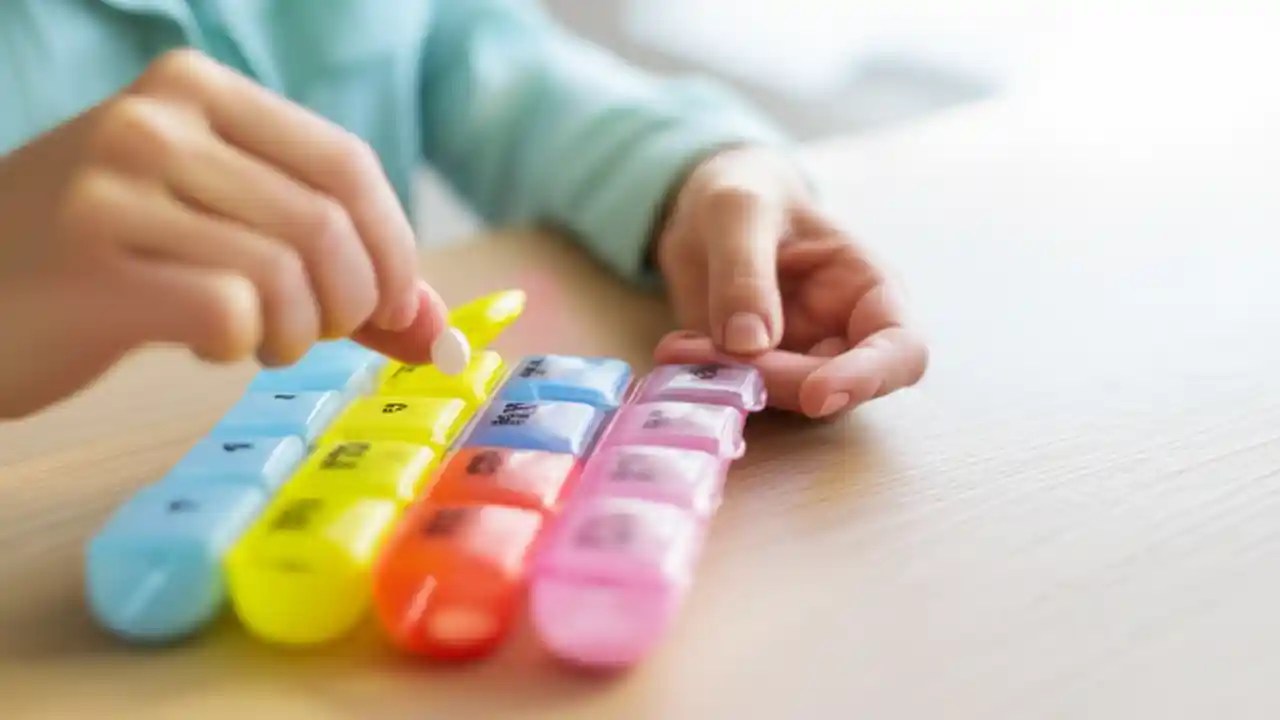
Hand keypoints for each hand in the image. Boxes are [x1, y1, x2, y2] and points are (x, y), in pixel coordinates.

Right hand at [0, 50, 445, 418]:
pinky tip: (203, 341)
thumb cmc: (98, 257)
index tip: (399, 307)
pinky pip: (232, 314)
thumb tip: (440, 331)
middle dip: (354, 303)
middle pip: (328, 223)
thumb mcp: (209, 223)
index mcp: (194, 89)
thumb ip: (326, 260)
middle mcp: (155, 122)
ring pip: (288, 273)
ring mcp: (116, 189)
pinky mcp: (93, 269)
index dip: (395, 248)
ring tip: (261, 339)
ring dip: (298, 332)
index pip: (347, 163)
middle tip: (318, 332)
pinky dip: (242, 344)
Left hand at [653, 146, 927, 417]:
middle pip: (836, 391)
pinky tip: (675, 350)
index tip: (818, 394)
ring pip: (783, 402)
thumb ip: (745, 270)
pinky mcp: (758, 374)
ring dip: (731, 384)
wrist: (706, 211)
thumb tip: (750, 342)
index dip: (869, 378)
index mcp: (868, 288)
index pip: (900, 351)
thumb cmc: (746, 194)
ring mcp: (801, 361)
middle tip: (706, 354)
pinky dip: (708, 382)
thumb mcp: (737, 210)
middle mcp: (845, 335)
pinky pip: (741, 395)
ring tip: (677, 346)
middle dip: (775, 382)